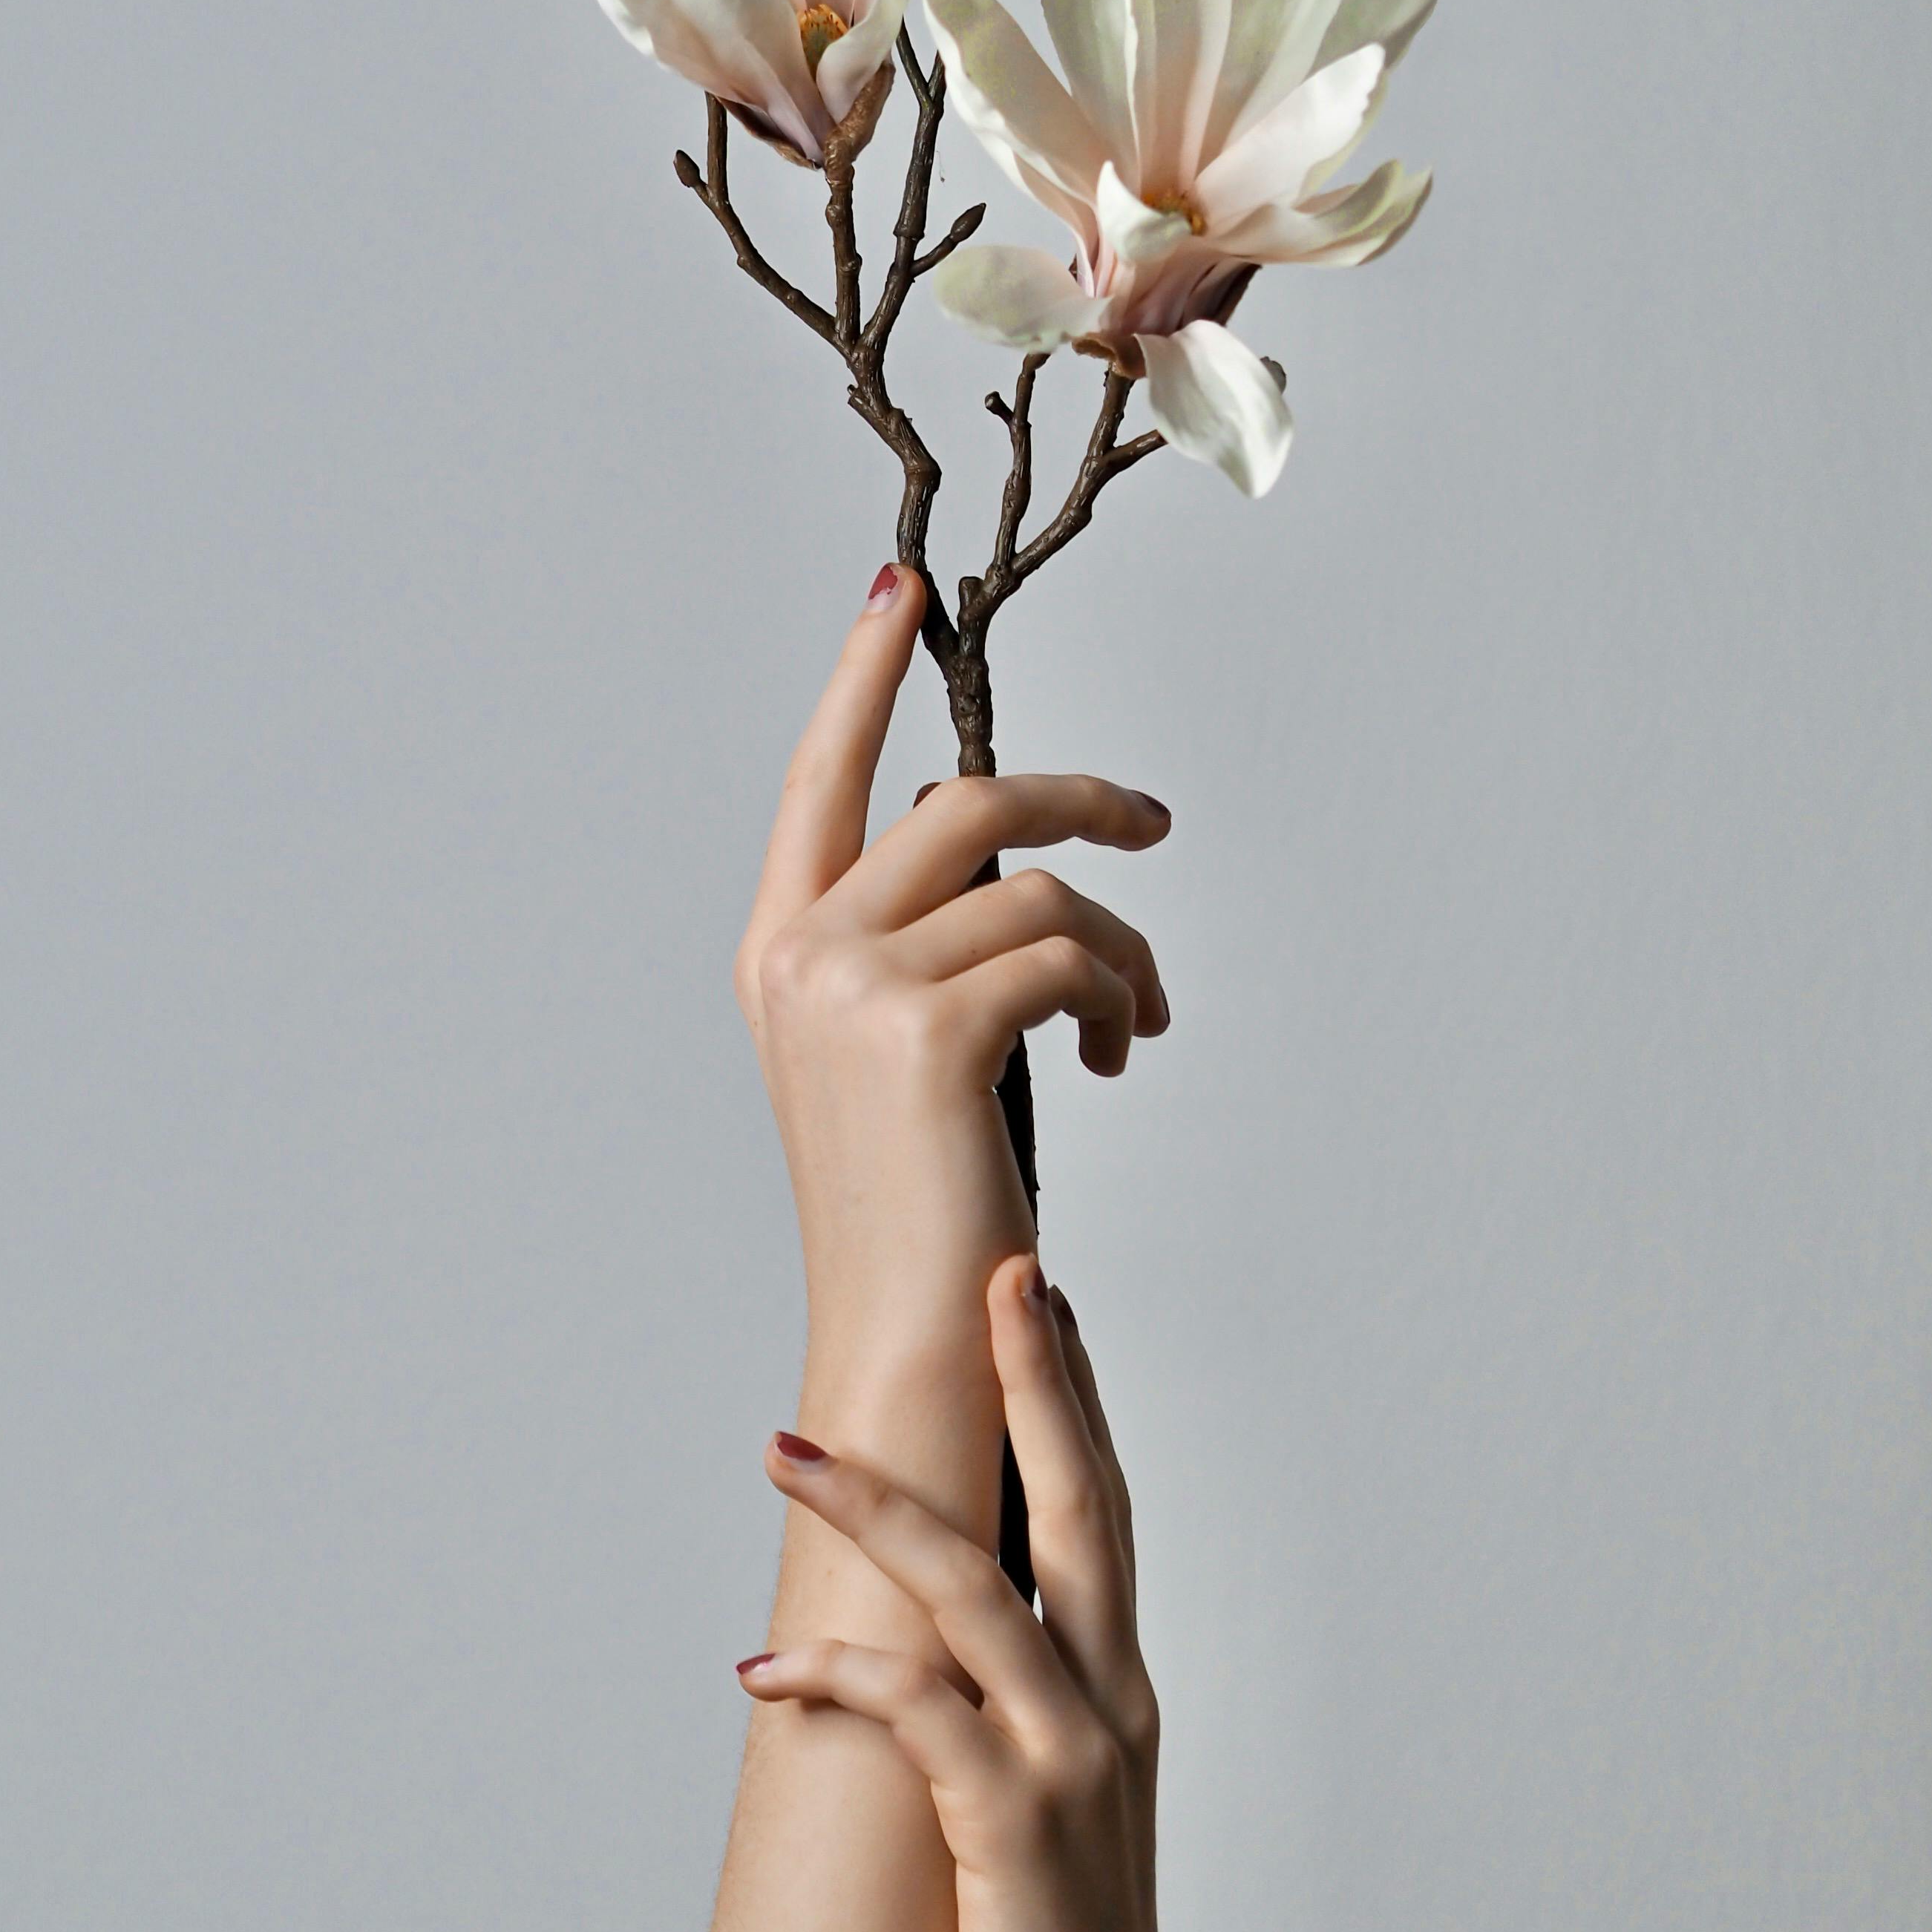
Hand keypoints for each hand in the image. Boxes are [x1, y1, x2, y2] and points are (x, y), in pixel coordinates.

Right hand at [734, 564, 1171, 1376]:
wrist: (908, 1339)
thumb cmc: (919, 1210)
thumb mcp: (887, 1056)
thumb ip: (917, 948)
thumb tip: (1014, 863)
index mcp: (778, 949)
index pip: (821, 776)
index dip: (863, 674)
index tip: (904, 592)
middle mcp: (802, 953)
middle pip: (968, 804)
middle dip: (1082, 802)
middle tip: (1152, 828)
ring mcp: (859, 989)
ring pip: (1040, 889)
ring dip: (1120, 946)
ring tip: (1139, 1018)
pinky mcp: (935, 1034)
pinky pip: (1067, 958)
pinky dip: (1118, 995)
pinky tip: (1118, 1053)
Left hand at [736, 1260, 1305, 1931]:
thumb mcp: (1051, 1810)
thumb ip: (1017, 1716)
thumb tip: (946, 1644)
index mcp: (1120, 1694)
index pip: (1102, 1511)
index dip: (1075, 1400)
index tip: (1045, 1303)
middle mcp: (1109, 1705)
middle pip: (1075, 1506)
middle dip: (1036, 1382)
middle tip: (1001, 1274)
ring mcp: (1065, 1764)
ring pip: (969, 1588)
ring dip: (873, 1505)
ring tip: (783, 1442)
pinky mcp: (1010, 1831)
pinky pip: (915, 1718)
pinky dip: (837, 1674)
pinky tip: (762, 1663)